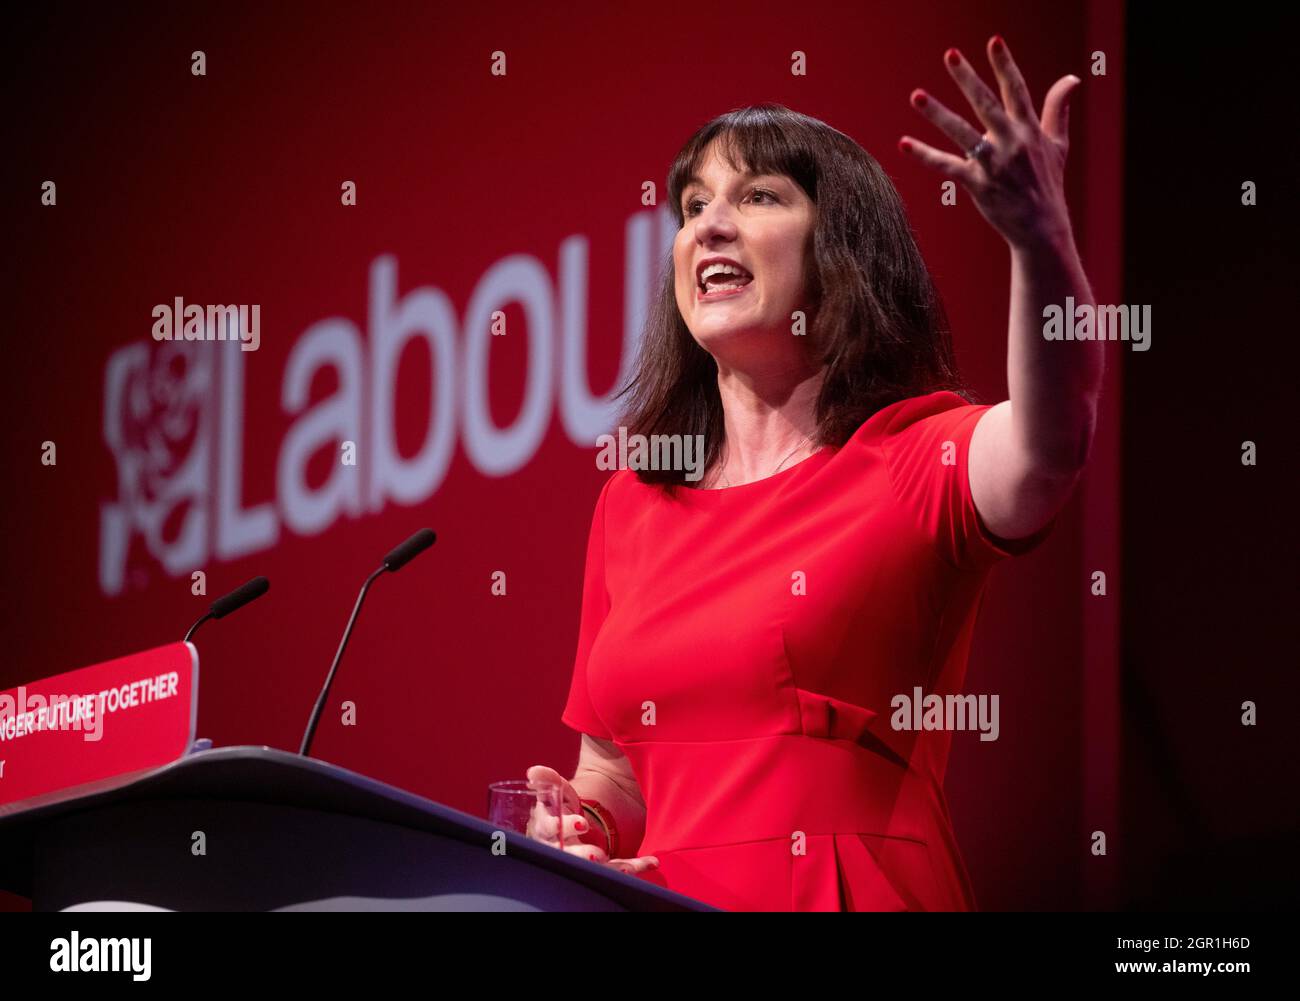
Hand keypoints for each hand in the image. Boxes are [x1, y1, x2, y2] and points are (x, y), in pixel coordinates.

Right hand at [524, 765, 659, 874]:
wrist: (586, 814)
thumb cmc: (565, 805)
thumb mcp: (558, 791)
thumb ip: (548, 781)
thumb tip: (533, 772)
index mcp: (548, 828)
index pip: (550, 831)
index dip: (563, 828)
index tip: (581, 822)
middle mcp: (563, 847)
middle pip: (568, 855)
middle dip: (582, 855)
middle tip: (596, 854)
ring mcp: (583, 859)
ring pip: (593, 868)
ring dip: (609, 868)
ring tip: (626, 867)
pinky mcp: (603, 866)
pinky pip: (616, 870)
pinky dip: (634, 866)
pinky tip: (651, 861)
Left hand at [900, 35, 1079, 250]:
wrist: (1042, 228)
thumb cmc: (1048, 184)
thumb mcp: (1059, 145)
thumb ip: (1059, 110)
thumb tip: (1072, 78)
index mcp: (1030, 129)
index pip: (1017, 90)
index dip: (1005, 64)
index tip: (994, 41)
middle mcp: (1012, 143)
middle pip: (986, 103)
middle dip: (968, 78)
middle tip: (950, 55)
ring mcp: (994, 164)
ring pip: (962, 132)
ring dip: (938, 114)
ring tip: (916, 95)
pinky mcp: (978, 185)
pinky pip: (947, 166)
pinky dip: (926, 156)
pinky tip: (904, 144)